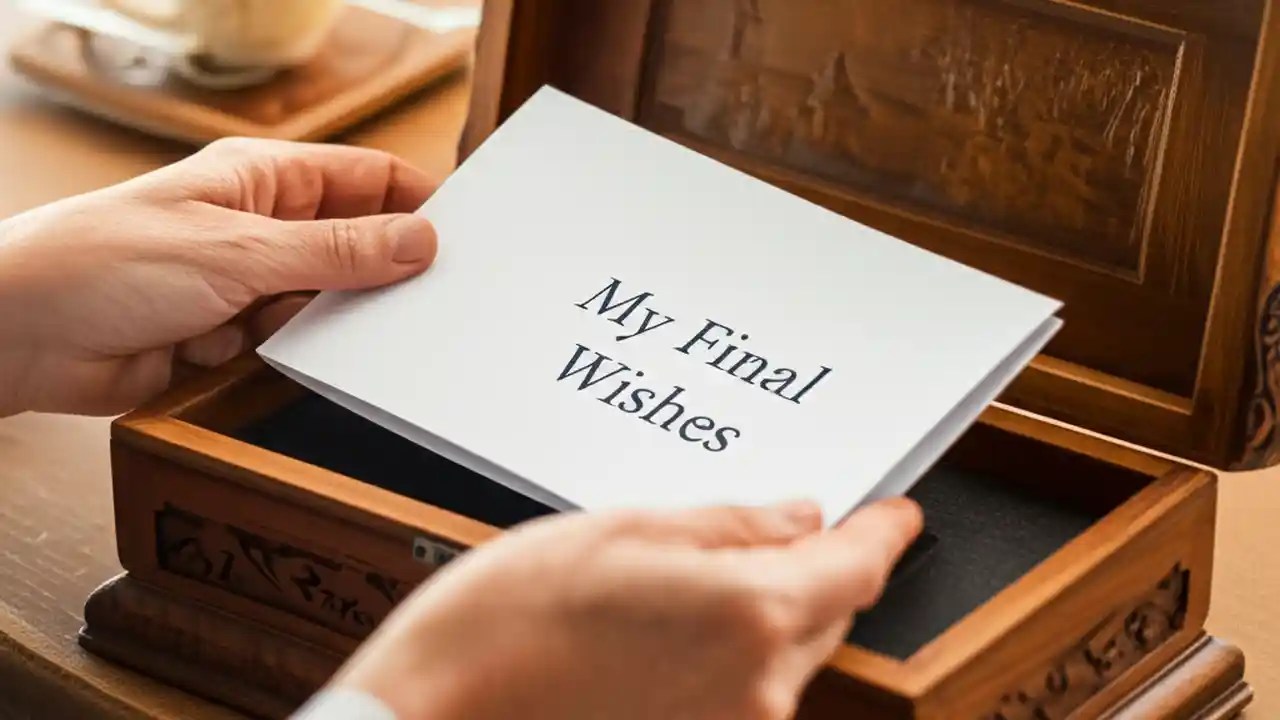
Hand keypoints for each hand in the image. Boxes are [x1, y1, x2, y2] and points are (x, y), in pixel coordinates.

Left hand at [0, 138, 437, 415]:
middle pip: (356, 244)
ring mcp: (247, 283)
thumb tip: (418, 241)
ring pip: (328, 301)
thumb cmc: (103, 261)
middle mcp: (262, 226)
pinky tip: (287, 361)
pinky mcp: (231, 336)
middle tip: (433, 302)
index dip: (419, 202)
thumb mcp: (238, 251)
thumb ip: (335, 251)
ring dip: (337, 322)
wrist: (20, 336)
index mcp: (265, 180)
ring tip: (353, 338)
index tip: (466, 239)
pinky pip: (294, 345)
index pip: (368, 179)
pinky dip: (300, 356)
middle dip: (385, 273)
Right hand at [327, 498, 922, 719]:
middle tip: (766, 529)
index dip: (885, 529)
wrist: (439, 717)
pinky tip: (663, 630)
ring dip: (761, 612)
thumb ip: (731, 525)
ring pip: (784, 653)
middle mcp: (759, 686)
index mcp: (752, 612)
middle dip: (812, 566)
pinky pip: (745, 692)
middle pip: (827, 610)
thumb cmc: (511, 623)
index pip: (860, 564)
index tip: (895, 511)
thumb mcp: (625, 530)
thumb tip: (798, 518)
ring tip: (678, 580)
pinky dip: (729, 654)